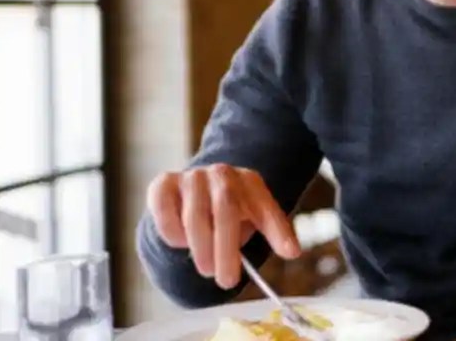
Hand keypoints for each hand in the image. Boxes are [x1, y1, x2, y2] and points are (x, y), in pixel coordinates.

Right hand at [146, 164, 300, 288]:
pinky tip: (179, 242)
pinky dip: (171, 233)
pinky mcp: (163, 183)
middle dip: (226, 249)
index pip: (266, 206)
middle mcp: (221, 174)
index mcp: (249, 182)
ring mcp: (192, 176)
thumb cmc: (229, 211)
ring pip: (194, 214)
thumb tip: (293, 251)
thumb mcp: (253, 218)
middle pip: (226, 209)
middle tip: (227, 281)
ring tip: (206, 268)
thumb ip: (273, 233)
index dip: (278, 229)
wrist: (191, 193)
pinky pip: (165, 212)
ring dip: (200, 247)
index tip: (290, 253)